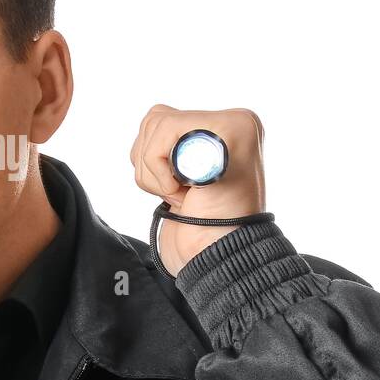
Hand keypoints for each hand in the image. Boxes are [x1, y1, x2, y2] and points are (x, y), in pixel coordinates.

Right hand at [130, 106, 266, 274]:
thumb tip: (184, 154)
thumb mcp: (216, 183)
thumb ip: (197, 158)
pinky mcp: (176, 152)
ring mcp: (196, 137)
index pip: (171, 122)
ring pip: (145, 137)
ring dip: (153, 175)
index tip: (187, 186)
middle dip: (159, 168)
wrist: (215, 256)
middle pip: (155, 125)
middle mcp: (219, 124)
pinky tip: (174, 193)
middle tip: (185, 192)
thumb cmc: (224, 227)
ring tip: (181, 195)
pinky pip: (142, 149)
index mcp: (238, 124)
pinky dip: (149, 177)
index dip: (166, 159)